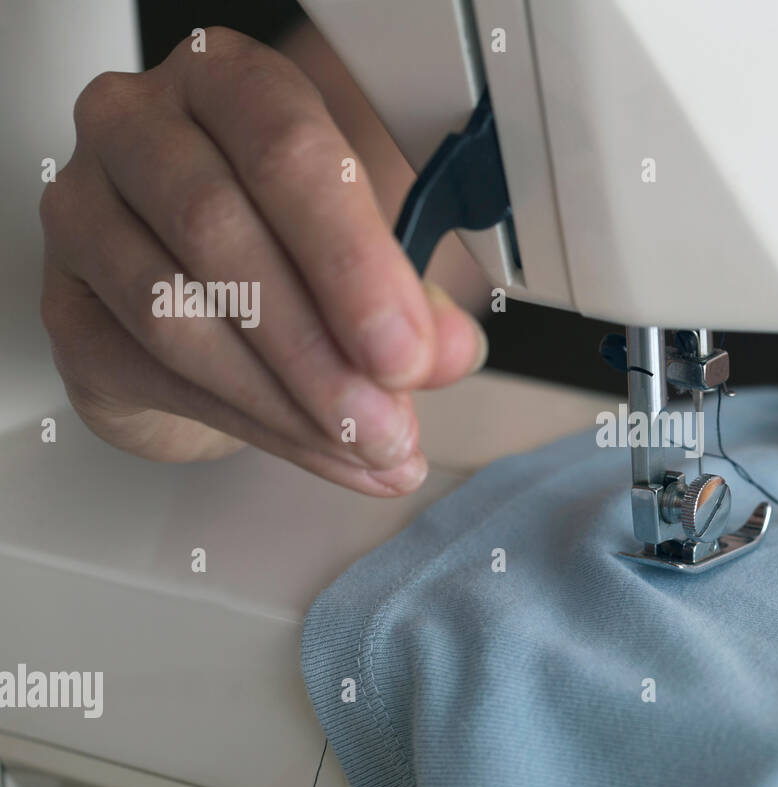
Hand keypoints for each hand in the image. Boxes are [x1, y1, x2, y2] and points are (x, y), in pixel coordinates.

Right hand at [39, 28, 486, 495]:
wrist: (204, 293)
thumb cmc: (287, 243)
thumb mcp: (366, 251)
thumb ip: (409, 295)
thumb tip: (448, 349)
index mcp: (229, 84)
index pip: (284, 148)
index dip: (351, 260)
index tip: (405, 350)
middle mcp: (140, 128)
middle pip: (218, 230)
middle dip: (321, 349)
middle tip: (389, 418)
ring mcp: (86, 212)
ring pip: (177, 313)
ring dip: (289, 402)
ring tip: (368, 446)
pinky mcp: (68, 305)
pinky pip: (153, 373)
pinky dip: (254, 426)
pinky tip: (320, 451)